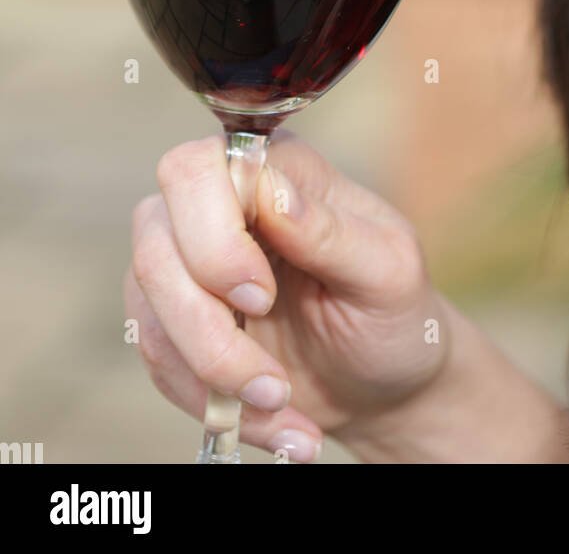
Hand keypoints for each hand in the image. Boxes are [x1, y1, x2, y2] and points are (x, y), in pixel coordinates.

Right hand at [125, 131, 450, 460]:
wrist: (382, 382)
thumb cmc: (393, 312)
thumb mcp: (387, 273)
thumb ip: (331, 231)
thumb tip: (272, 192)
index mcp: (275, 169)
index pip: (199, 171)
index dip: (214, 238)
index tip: (261, 297)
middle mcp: (217, 202)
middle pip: (157, 240)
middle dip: (207, 325)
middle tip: (272, 376)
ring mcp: (185, 259)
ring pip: (149, 308)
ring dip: (214, 376)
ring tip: (284, 405)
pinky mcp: (171, 317)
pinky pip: (157, 358)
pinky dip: (212, 403)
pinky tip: (274, 424)